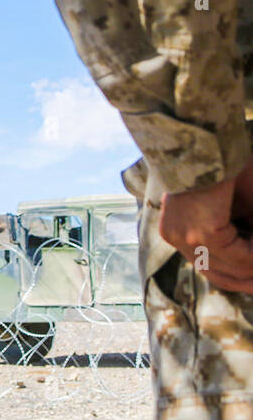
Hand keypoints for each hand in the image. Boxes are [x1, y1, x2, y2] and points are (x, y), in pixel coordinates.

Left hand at [159, 159, 252, 292]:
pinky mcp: (205, 232)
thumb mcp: (234, 206)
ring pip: (227, 268)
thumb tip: (248, 252)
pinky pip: (237, 255)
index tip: (252, 276)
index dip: (238, 275)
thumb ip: (242, 232)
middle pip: (216, 273)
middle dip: (247, 278)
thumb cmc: (225, 167)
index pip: (207, 266)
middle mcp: (175, 236)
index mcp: (175, 229)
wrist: (210, 141)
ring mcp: (187, 236)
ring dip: (252, 266)